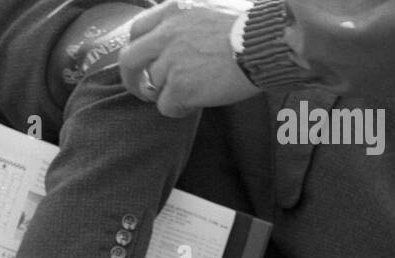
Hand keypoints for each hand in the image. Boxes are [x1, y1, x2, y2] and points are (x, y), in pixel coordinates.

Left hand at [120, 0, 258, 117]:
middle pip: (129, 60)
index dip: (137, 50)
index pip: (137, 29)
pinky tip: (198, 101)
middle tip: (145, 91)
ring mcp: (171, 61)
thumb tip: (179, 37)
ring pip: (153, 87)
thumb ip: (189, 19)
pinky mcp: (180, 87)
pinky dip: (180, 109)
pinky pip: (167, 107)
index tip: (143, 62)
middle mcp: (166, 33)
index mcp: (173, 10)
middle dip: (132, 79)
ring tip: (193, 91)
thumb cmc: (250, 25)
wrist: (265, 42)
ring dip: (168, 94)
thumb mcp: (212, 5)